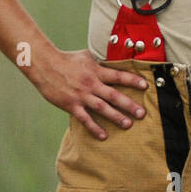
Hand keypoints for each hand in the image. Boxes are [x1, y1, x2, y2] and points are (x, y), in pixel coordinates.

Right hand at [29, 47, 147, 139]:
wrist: (45, 65)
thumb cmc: (67, 59)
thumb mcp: (86, 55)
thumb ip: (100, 61)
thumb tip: (113, 60)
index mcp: (96, 71)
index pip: (118, 76)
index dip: (132, 81)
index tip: (145, 86)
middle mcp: (91, 84)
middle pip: (114, 95)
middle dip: (129, 105)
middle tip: (142, 114)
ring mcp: (81, 96)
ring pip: (102, 108)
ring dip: (116, 117)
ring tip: (128, 125)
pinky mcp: (71, 105)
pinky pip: (85, 119)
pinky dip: (95, 128)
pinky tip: (104, 136)